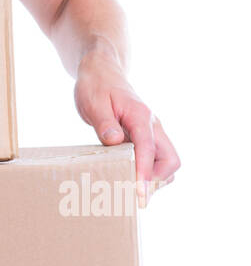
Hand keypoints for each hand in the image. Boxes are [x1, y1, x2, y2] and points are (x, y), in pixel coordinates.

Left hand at [74, 44, 179, 205]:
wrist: (102, 72)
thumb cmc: (97, 86)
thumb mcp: (94, 101)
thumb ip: (104, 122)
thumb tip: (114, 140)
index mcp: (141, 116)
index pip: (148, 148)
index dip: (144, 172)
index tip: (138, 192)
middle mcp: (152, 126)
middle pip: (171, 160)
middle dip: (157, 179)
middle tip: (134, 192)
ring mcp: (152, 133)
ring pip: (167, 163)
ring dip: (154, 179)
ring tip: (131, 190)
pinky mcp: (146, 139)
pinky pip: (155, 161)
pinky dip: (148, 174)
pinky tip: (129, 180)